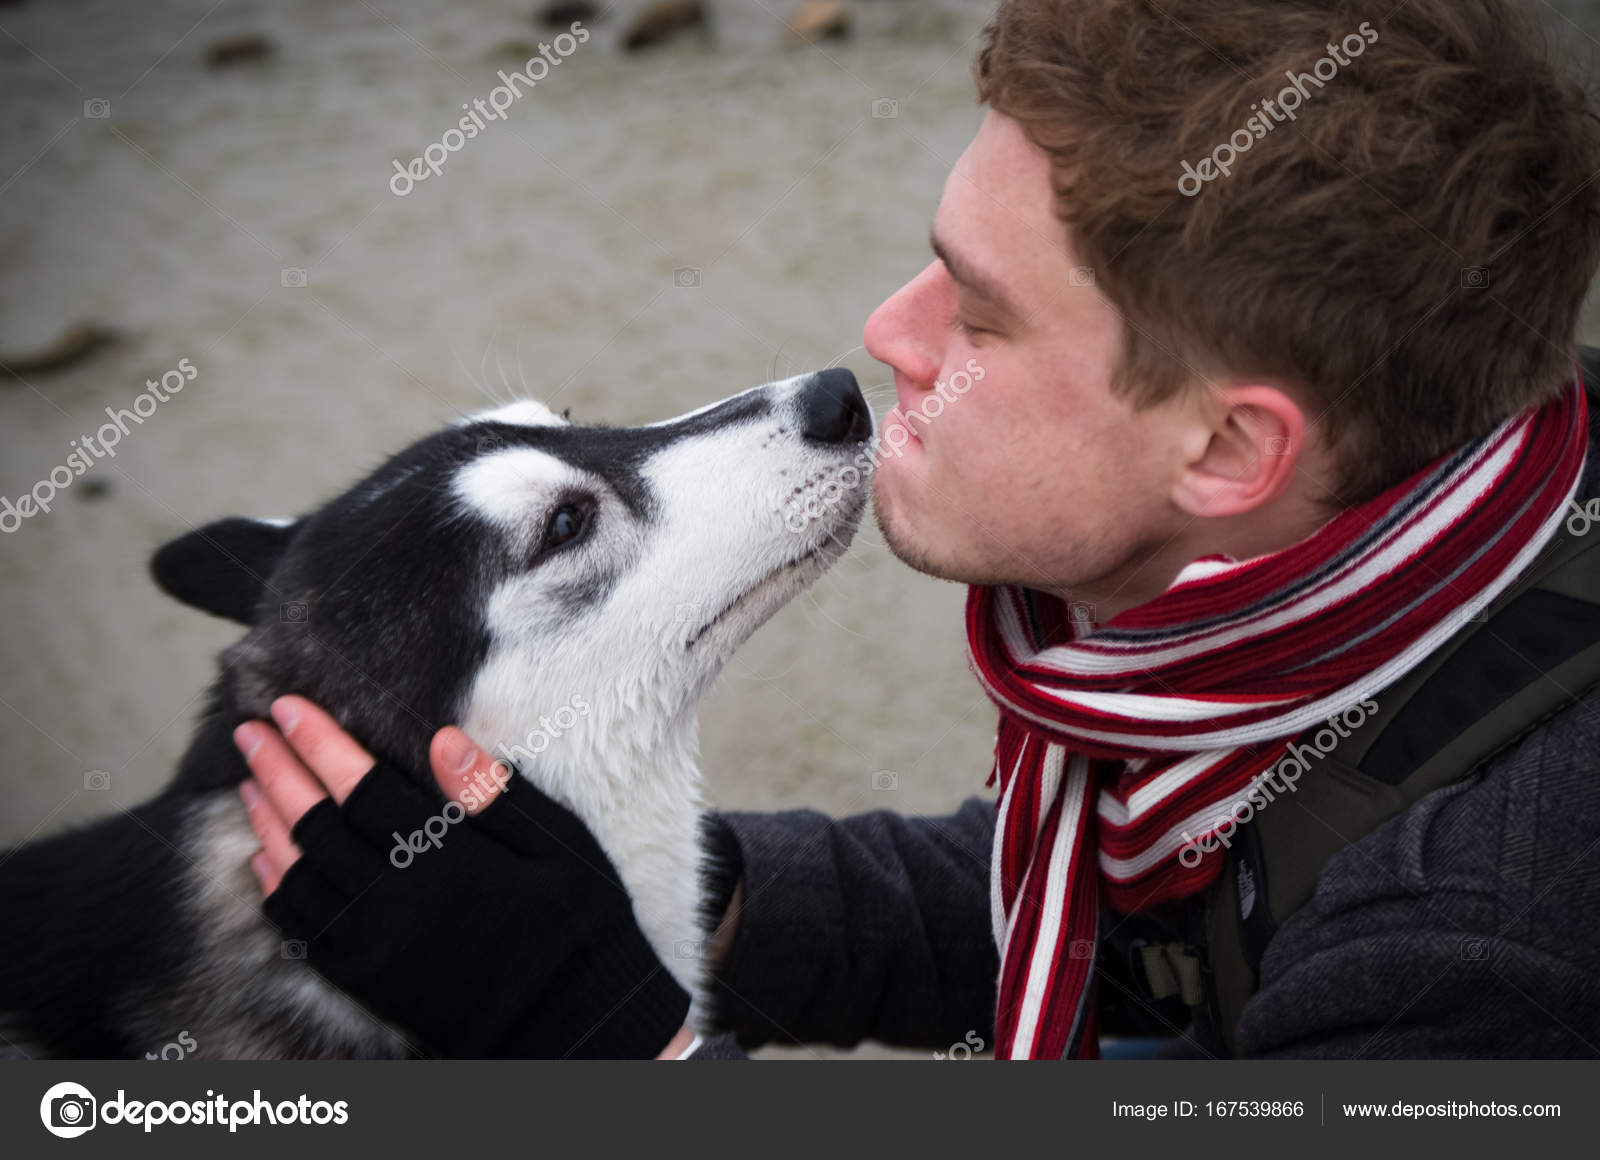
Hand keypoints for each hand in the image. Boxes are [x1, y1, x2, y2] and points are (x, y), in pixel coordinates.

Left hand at [233, 695, 691, 1058]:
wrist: (573, 1024)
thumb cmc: (577, 927)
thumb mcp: (559, 849)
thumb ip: (494, 797)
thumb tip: (443, 739)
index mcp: (443, 861)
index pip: (362, 788)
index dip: (320, 743)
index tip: (288, 706)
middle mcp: (395, 902)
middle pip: (315, 824)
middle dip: (277, 770)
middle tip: (249, 731)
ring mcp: (374, 946)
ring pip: (298, 874)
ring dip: (267, 823)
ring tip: (248, 783)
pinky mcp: (366, 980)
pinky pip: (302, 930)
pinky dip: (277, 888)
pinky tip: (266, 862)